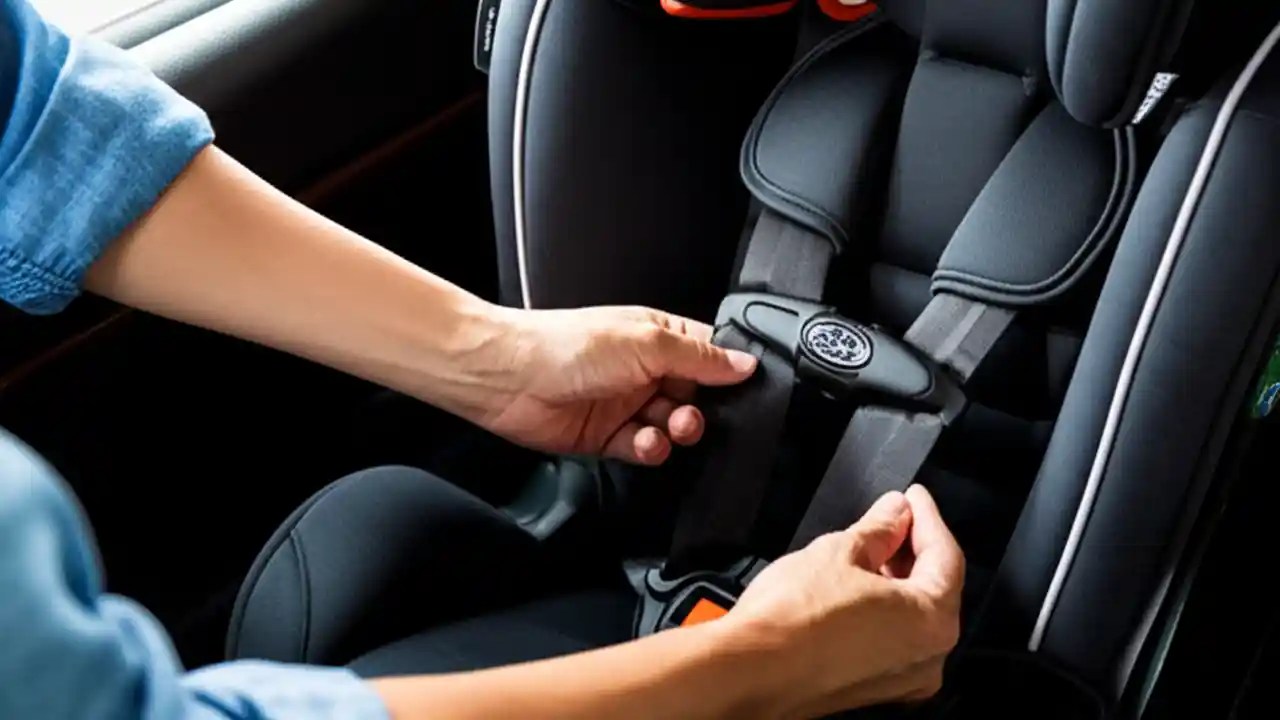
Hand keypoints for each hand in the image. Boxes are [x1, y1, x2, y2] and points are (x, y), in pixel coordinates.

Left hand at [479, 305, 757, 463]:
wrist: (510, 378)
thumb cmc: (567, 345)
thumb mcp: (647, 343)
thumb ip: (700, 358)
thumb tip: (745, 363)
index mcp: (658, 337)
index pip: (708, 356)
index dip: (727, 373)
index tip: (741, 389)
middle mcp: (644, 369)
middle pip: (696, 397)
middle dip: (702, 411)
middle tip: (691, 416)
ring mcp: (626, 403)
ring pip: (671, 428)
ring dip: (675, 433)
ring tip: (668, 429)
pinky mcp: (607, 435)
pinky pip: (644, 449)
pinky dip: (649, 450)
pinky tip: (642, 443)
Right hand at [728, 485, 963, 717]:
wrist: (749, 671)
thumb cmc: (792, 620)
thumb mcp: (839, 552)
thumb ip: (878, 530)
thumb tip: (895, 513)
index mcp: (932, 622)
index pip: (946, 557)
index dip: (927, 518)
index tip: (913, 497)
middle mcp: (927, 659)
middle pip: (934, 589)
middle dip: (912, 548)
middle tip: (891, 516)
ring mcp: (899, 681)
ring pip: (911, 617)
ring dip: (895, 579)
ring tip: (868, 547)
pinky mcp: (870, 689)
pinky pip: (891, 640)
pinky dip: (882, 609)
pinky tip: (855, 586)